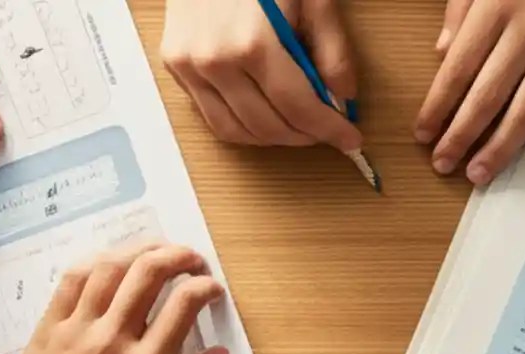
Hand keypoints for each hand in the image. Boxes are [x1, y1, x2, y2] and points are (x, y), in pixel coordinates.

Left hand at [0, 242, 230, 353]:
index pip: (183, 305)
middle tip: (192, 261)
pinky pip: (73, 279)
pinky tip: (114, 263)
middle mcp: (110, 341)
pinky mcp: (47, 328)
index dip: (206, 287)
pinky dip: (99, 261)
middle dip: (179, 255)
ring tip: (158, 251)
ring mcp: (75, 330)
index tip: (212, 290)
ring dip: (141, 248)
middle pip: (149, 271)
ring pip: (111, 266)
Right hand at [160, 0, 361, 151]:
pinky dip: (241, 125)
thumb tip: (343, 97)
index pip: (297, 108)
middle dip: (304, 137)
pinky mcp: (175, 66)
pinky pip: (210, 116)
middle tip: (326, 131)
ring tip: (296, 127)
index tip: (349, 138)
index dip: (328, 129)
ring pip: (236, 131)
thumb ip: (332, 49)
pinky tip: (263, 114)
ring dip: (272, 138)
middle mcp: (216, 61)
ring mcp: (190, 66)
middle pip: (268, 127)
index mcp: (254, 43)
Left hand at [415, 0, 524, 183]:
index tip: (422, 135)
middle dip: (460, 136)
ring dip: (502, 147)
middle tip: (442, 165)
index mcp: (498, 4)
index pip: (458, 68)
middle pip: (488, 95)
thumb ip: (464, 6)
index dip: (437, 107)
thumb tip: (441, 53)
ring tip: (479, 175)